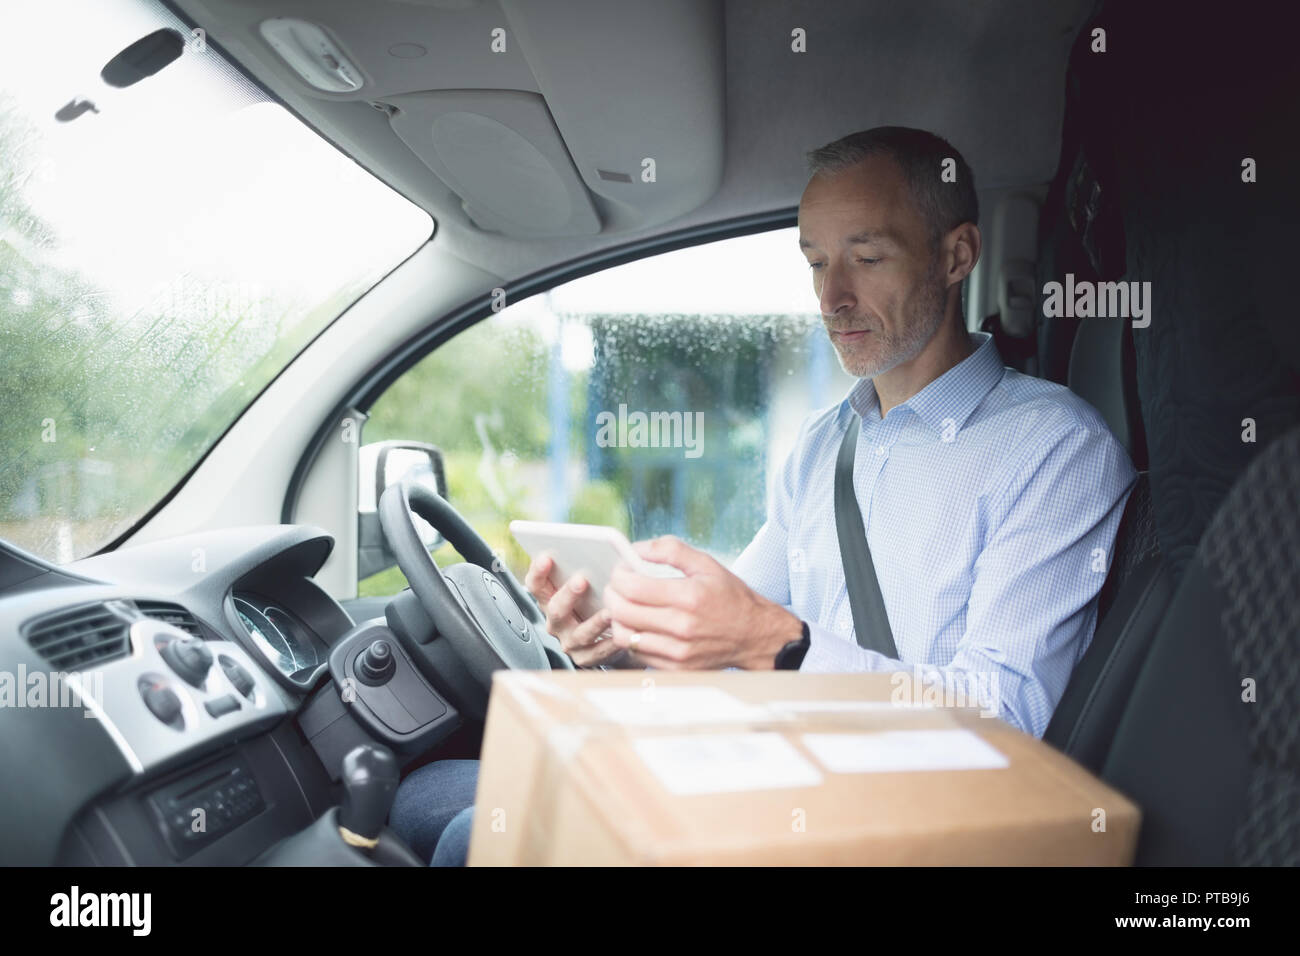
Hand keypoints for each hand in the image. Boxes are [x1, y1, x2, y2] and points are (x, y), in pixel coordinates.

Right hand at [522, 552, 622, 667]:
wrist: (607, 636)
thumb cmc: (596, 602)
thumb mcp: (587, 585)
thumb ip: (587, 570)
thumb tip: (600, 551)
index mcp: (550, 599)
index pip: (536, 585)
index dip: (538, 572)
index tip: (547, 556)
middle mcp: (556, 622)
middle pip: (555, 609)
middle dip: (568, 594)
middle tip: (581, 579)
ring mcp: (569, 642)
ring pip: (580, 633)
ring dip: (594, 622)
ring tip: (609, 611)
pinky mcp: (586, 658)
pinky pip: (599, 651)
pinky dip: (611, 642)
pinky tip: (622, 632)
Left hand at [603, 535, 802, 669]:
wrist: (756, 636)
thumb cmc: (731, 597)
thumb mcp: (707, 564)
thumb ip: (671, 550)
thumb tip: (636, 548)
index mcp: (689, 597)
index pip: (633, 587)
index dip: (619, 576)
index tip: (621, 570)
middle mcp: (682, 627)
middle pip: (623, 612)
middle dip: (612, 594)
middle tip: (617, 586)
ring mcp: (678, 652)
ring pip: (624, 636)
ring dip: (618, 618)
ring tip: (626, 606)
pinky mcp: (677, 668)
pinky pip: (638, 654)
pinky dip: (633, 637)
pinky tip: (641, 625)